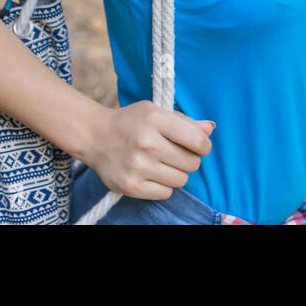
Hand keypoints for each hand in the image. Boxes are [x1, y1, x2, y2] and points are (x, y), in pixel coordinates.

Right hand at [84, 102, 213, 200]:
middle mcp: (146, 143)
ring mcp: (137, 166)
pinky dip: (163, 186)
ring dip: (176, 173)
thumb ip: (185, 122)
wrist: (95, 136)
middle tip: (175, 153)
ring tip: (161, 163)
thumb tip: (210, 128)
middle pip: (192, 163)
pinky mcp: (131, 186)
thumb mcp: (156, 112)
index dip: (204, 146)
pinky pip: (166, 193)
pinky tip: (151, 173)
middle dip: (189, 159)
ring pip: (181, 180)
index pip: (197, 141)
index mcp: (154, 119)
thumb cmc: (131, 122)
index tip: (198, 146)